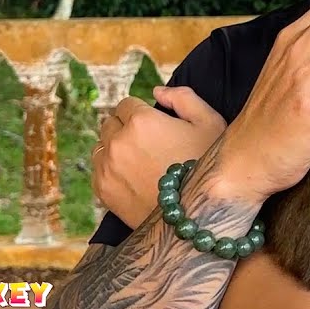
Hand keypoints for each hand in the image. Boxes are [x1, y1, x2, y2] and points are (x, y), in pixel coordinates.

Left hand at [91, 86, 226, 227]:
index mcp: (141, 120)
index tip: (156, 126)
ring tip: (141, 163)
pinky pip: (98, 171)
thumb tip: (157, 91)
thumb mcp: (211, 122)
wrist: (198, 218)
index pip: (126, 104)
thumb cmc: (209, 168)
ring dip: (115, 149)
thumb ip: (184, 97)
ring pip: (101, 147)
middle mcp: (117, 142)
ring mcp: (106, 169)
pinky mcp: (103, 192)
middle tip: (151, 145)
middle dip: (126, 128)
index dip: (143, 112)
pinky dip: (110, 171)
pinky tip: (133, 179)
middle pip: (110, 124)